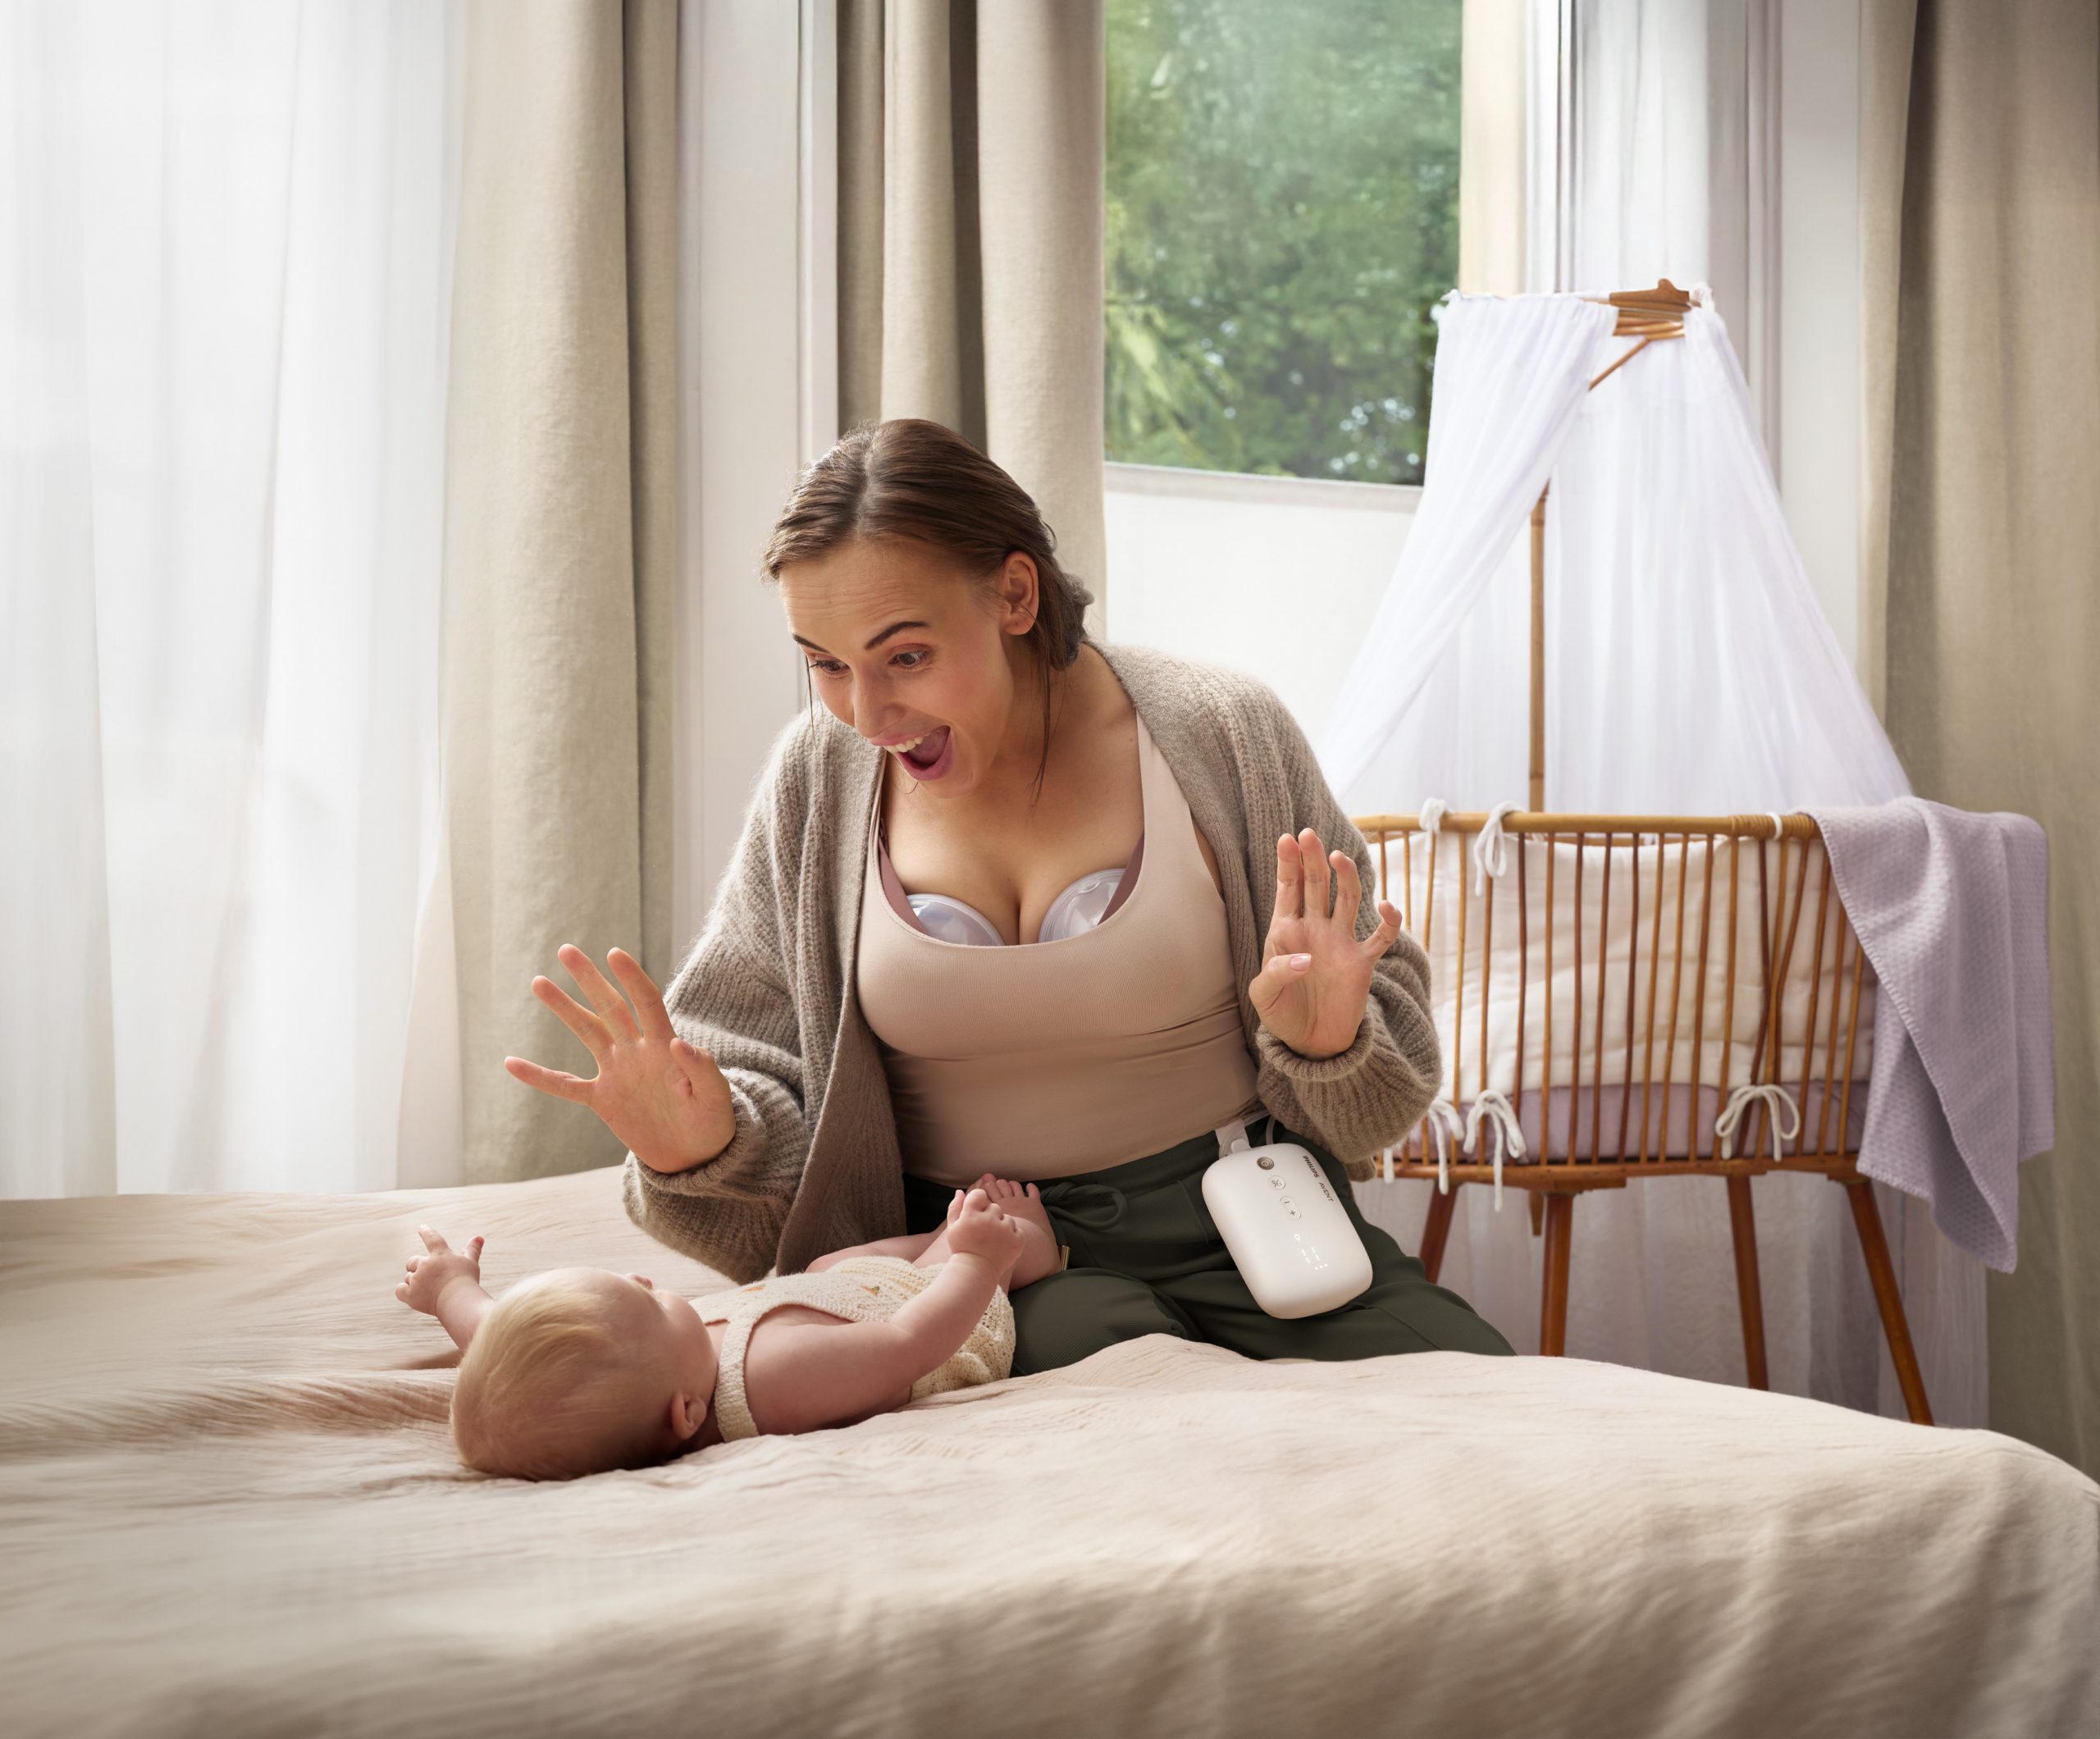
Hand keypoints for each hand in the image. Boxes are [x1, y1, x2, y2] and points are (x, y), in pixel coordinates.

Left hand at [396, 1225, 483, 1317]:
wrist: (459, 1302)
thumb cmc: (467, 1281)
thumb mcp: (471, 1263)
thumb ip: (472, 1249)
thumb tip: (479, 1237)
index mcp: (440, 1254)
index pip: (431, 1238)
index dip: (426, 1231)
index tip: (421, 1227)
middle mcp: (425, 1264)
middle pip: (413, 1261)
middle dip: (417, 1266)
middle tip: (427, 1275)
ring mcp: (417, 1279)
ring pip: (408, 1277)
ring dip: (414, 1281)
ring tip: (429, 1290)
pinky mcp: (411, 1295)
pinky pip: (400, 1290)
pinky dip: (405, 1291)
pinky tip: (414, 1295)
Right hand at [504, 945, 735, 1173]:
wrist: (694, 1154)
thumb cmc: (712, 1121)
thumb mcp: (715, 1098)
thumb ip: (702, 1070)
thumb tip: (681, 1043)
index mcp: (665, 1046)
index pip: (646, 1002)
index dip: (632, 978)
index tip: (614, 953)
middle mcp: (637, 1051)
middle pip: (610, 1007)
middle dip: (589, 979)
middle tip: (566, 949)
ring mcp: (617, 1072)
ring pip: (586, 1032)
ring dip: (564, 1009)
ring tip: (539, 981)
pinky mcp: (603, 1099)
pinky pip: (566, 1086)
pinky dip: (539, 1076)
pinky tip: (510, 1062)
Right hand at [942, 1187, 1024, 1277]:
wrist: (975, 1272)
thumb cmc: (962, 1249)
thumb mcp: (953, 1228)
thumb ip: (955, 1208)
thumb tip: (960, 1191)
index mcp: (971, 1215)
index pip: (979, 1194)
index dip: (978, 1204)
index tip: (976, 1215)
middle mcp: (988, 1220)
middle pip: (995, 1207)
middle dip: (990, 1217)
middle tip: (983, 1233)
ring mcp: (1004, 1231)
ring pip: (1008, 1218)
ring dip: (1002, 1227)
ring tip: (993, 1241)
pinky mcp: (1016, 1241)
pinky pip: (1017, 1230)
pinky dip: (1012, 1237)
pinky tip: (1001, 1246)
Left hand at [1249, 826, 1404, 1060]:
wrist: (1310, 1042)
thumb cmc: (1282, 1013)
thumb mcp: (1265, 995)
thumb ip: (1277, 972)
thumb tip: (1306, 958)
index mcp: (1287, 931)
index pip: (1288, 889)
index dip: (1288, 863)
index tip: (1287, 838)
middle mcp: (1315, 929)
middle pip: (1317, 885)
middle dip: (1312, 859)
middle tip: (1308, 833)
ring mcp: (1340, 942)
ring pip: (1348, 899)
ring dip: (1346, 877)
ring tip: (1338, 857)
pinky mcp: (1362, 962)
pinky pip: (1381, 937)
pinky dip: (1389, 921)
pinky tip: (1386, 905)